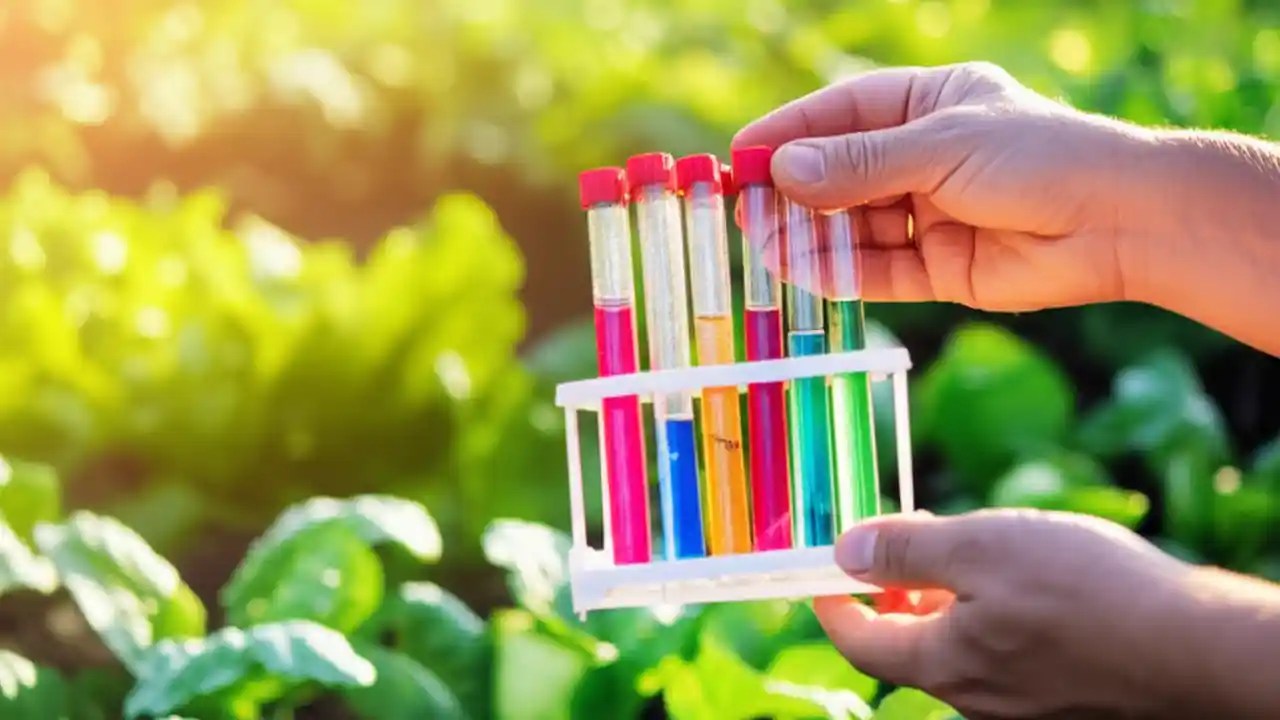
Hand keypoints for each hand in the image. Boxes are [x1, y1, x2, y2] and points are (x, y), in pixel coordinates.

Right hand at [732, 62, 1279, 354]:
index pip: (843, 115)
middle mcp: (926, 158)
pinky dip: (843, 272)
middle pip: (842, 175)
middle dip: (794, 195)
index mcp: (931, 104)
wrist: (1120, 223)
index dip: (790, 135)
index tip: (741, 157)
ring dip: (810, 237)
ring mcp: (933, 215)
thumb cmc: (1038, 158)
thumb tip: (782, 172)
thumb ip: (859, 166)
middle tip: (745, 212)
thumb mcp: (940, 148)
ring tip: (765, 247)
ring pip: (855, 227)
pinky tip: (805, 271)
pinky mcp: (942, 269)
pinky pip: (880, 270)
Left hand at [814, 509, 1279, 718]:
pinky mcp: (1061, 703)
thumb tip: (843, 553)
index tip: (820, 576)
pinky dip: (993, 623)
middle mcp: (975, 700)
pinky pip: (1005, 662)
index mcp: (943, 665)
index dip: (833, 606)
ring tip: (974, 559)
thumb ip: (906, 551)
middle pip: (910, 649)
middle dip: (896, 597)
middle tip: (906, 549)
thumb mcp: (982, 545)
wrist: (1197, 647)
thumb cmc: (1088, 592)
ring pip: (960, 653)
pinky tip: (1028, 590)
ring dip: (949, 606)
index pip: (860, 644)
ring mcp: (1020, 708)